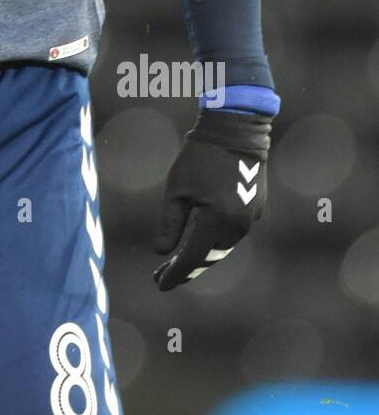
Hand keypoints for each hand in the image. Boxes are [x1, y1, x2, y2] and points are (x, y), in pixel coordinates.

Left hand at [153, 108, 270, 290]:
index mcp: (218, 219)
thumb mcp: (177, 188)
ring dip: (200, 254)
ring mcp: (250, 217)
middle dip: (185, 268)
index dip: (176, 273)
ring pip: (221, 246)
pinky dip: (213, 239)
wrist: (236, 129)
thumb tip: (161, 253)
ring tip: (175, 261)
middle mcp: (238, 224)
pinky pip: (231, 232)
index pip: (194, 257)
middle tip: (161, 276)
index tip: (159, 285)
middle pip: (209, 256)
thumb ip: (170, 223)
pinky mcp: (255, 208)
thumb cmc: (200, 155)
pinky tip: (197, 239)